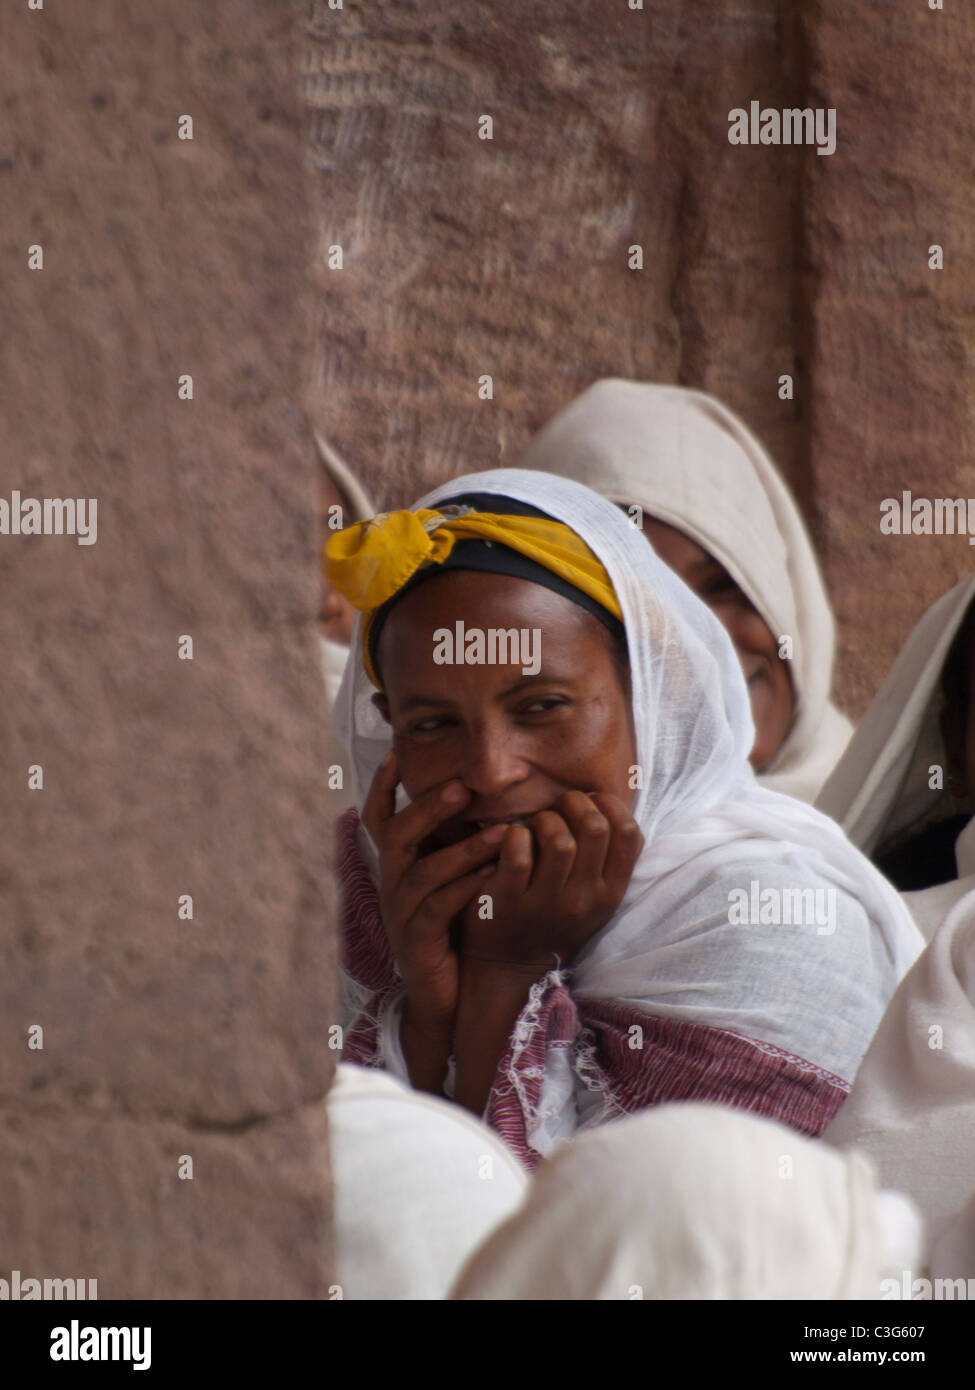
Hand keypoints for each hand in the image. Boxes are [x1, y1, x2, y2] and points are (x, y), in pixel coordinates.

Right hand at [361, 751, 508, 1033]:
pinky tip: (494, 878)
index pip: (378, 817)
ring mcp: (401, 913)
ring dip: (463, 849)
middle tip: (463, 787)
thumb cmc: (454, 927)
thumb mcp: (450, 877)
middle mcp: (392, 883)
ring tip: (503, 833)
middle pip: (397, 835)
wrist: (444, 994)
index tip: (396, 750)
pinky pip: (437, 908)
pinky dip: (466, 889)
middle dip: (429, 808)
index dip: (382, 785)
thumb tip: (481, 794)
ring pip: (423, 872)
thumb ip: (456, 840)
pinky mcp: (417, 940)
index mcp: (397, 864)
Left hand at [457, 791, 643, 975]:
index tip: (590, 801)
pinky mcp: (510, 901)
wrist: (508, 968)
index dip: (611, 805)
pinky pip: (518, 852)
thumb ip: (607, 859)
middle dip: (575, 803)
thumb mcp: (593, 898)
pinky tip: (512, 839)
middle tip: (559, 807)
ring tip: (536, 825)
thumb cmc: (553, 919)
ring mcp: (546, 903)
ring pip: (559, 840)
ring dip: (545, 819)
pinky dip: (515, 834)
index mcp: (610, 894)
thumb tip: (606, 802)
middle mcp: (584, 900)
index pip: (630, 834)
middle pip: (595, 828)